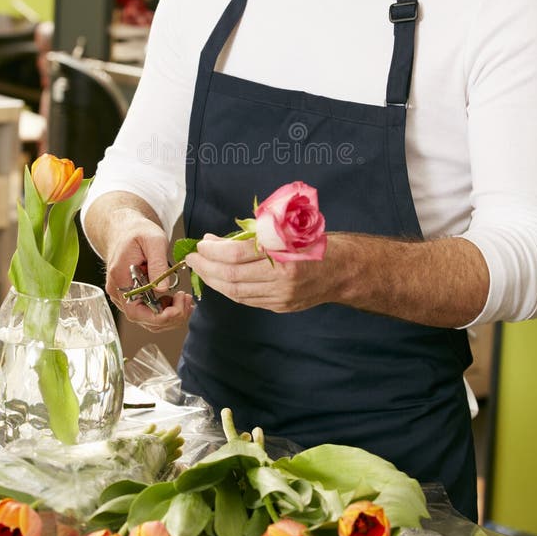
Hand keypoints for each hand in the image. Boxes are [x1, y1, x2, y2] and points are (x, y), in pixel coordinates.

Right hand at [105, 212, 194, 331]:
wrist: (125, 229)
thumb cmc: (138, 231)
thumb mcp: (153, 240)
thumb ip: (158, 264)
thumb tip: (163, 289)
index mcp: (121, 278)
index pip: (136, 311)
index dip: (158, 317)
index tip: (178, 308)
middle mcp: (118, 292)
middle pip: (143, 319)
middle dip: (169, 316)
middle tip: (186, 300)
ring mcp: (124, 296)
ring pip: (147, 319)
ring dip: (169, 315)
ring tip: (185, 299)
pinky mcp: (132, 295)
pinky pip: (147, 311)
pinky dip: (165, 311)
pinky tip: (177, 300)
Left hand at [186, 233, 334, 311]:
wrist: (343, 269)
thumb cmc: (314, 241)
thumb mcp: (287, 228)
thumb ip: (254, 233)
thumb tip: (217, 240)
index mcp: (284, 255)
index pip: (238, 254)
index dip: (214, 250)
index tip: (201, 243)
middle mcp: (282, 280)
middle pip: (232, 277)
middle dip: (206, 267)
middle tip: (192, 257)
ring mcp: (280, 297)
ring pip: (236, 292)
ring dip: (213, 280)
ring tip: (201, 268)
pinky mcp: (279, 307)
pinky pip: (246, 299)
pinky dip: (228, 289)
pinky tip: (219, 279)